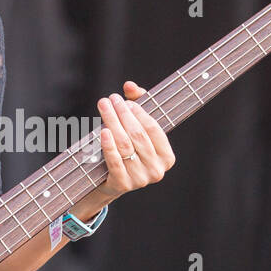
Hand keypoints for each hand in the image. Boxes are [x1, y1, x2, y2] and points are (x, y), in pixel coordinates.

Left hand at [92, 81, 175, 203]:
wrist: (111, 181)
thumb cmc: (128, 149)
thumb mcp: (136, 127)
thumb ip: (137, 103)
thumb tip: (130, 86)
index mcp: (166, 157)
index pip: (153, 129)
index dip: (139, 113)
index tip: (126, 101)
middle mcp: (157, 170)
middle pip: (137, 135)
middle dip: (122, 114)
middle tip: (110, 99)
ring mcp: (140, 179)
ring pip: (124, 145)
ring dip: (112, 123)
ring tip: (103, 107)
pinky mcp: (122, 184)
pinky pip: (115, 161)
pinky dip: (108, 145)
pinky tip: (103, 131)